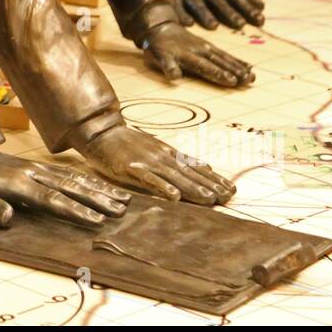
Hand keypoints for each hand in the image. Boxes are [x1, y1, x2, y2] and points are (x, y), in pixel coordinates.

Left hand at [0, 150, 130, 226]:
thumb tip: (8, 217)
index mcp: (18, 183)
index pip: (52, 199)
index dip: (74, 210)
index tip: (96, 220)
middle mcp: (33, 173)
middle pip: (71, 186)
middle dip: (98, 198)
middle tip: (121, 210)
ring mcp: (37, 168)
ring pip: (74, 178)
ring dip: (99, 188)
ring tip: (122, 199)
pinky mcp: (38, 167)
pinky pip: (68, 173)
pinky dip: (88, 179)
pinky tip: (102, 186)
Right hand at [78, 124, 235, 204]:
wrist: (101, 132)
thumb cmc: (127, 142)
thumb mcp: (156, 148)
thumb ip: (177, 159)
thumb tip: (204, 166)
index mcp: (168, 153)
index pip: (195, 167)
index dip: (214, 178)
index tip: (231, 188)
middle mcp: (162, 157)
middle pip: (189, 173)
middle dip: (210, 185)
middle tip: (228, 196)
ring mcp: (147, 162)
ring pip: (174, 177)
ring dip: (193, 188)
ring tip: (210, 200)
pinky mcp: (131, 167)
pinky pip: (149, 179)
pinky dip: (162, 187)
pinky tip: (174, 197)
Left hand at [140, 22, 254, 86]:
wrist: (160, 27)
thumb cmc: (158, 46)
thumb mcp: (158, 55)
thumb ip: (168, 65)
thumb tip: (174, 77)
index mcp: (189, 55)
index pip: (206, 67)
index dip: (219, 74)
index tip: (232, 81)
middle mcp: (201, 51)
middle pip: (220, 63)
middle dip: (235, 72)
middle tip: (249, 80)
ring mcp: (207, 48)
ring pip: (225, 59)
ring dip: (239, 68)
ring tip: (252, 77)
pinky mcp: (210, 46)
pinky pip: (225, 54)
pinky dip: (237, 61)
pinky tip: (248, 67)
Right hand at [170, 0, 264, 29]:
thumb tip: (263, 7)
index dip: (249, 9)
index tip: (260, 21)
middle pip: (220, 2)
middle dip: (230, 12)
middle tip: (240, 24)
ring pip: (199, 5)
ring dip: (206, 15)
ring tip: (214, 26)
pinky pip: (179, 8)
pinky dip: (183, 16)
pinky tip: (188, 24)